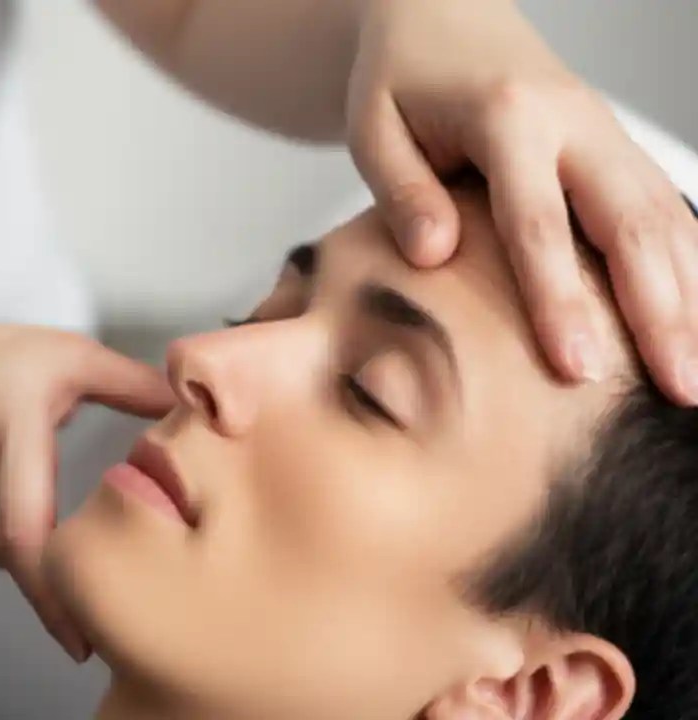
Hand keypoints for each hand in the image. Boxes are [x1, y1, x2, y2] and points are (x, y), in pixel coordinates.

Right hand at [0, 323, 173, 660]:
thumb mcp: (57, 356)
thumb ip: (124, 382)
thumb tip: (183, 404)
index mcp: (12, 444)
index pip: (25, 530)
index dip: (53, 591)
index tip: (83, 640)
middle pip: (29, 562)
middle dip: (65, 597)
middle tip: (102, 628)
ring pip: (13, 556)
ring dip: (41, 565)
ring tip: (72, 565)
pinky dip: (15, 543)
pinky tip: (22, 519)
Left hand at [346, 0, 697, 402]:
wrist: (444, 17)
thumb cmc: (400, 79)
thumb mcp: (374, 127)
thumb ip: (403, 191)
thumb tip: (435, 258)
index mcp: (508, 116)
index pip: (539, 222)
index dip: (559, 298)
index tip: (575, 367)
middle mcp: (574, 123)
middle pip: (631, 224)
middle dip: (661, 311)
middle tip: (678, 389)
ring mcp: (607, 135)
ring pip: (666, 219)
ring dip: (691, 300)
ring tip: (696, 380)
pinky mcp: (618, 151)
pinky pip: (667, 212)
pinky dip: (691, 270)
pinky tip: (694, 328)